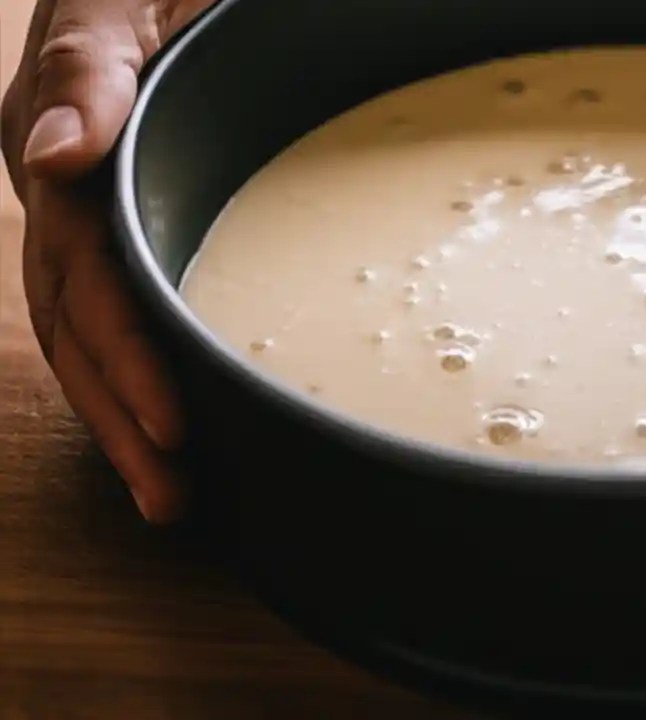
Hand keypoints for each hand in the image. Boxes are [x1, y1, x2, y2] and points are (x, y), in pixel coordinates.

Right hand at [1, 0, 212, 522]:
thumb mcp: (111, 9)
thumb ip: (84, 73)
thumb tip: (52, 155)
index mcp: (61, 158)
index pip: (86, 282)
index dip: (126, 358)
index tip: (172, 427)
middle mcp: (69, 200)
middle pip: (79, 330)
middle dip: (121, 417)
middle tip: (171, 498)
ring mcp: (92, 214)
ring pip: (91, 332)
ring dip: (125, 415)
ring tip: (168, 493)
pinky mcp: (127, 219)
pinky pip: (121, 305)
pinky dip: (139, 370)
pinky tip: (169, 421)